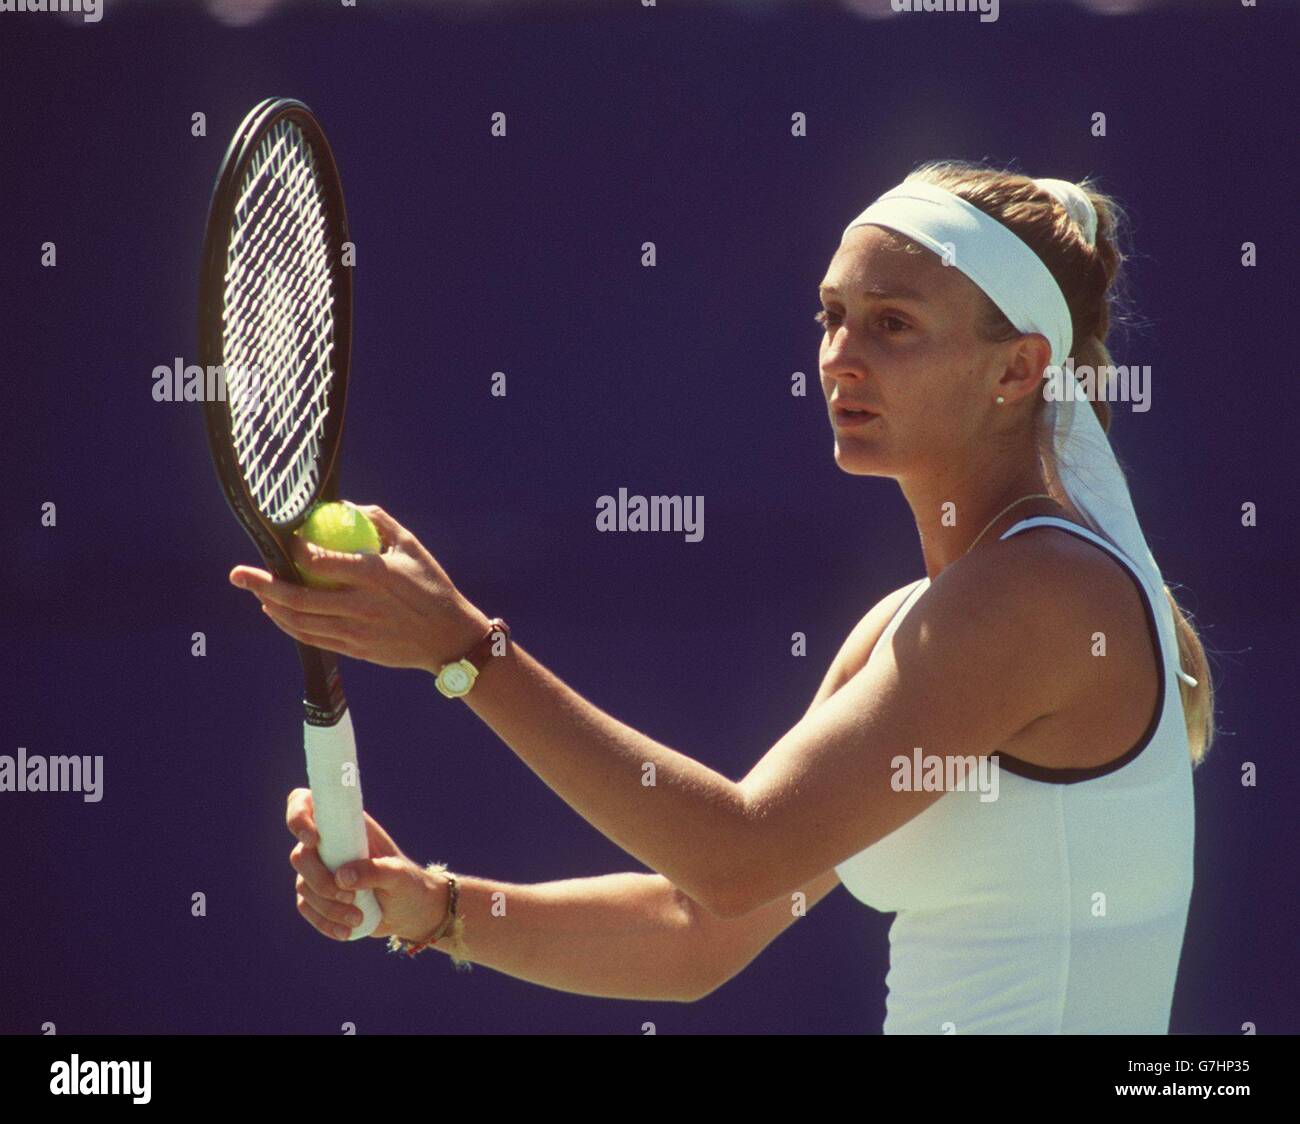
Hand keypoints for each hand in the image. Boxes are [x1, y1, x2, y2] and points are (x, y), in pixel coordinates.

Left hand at [229, 504, 490, 672]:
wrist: (449, 638)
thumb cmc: (432, 585)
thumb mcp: (412, 546)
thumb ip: (378, 522)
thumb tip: (346, 508)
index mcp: (374, 575)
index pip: (320, 562)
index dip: (296, 551)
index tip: (288, 541)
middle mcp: (360, 605)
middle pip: (297, 596)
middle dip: (261, 583)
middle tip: (238, 574)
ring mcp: (355, 631)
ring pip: (298, 621)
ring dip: (271, 606)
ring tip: (255, 592)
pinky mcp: (354, 650)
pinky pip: (311, 638)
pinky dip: (289, 626)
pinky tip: (278, 614)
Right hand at [286, 787, 447, 942]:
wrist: (410, 912)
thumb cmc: (408, 883)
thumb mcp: (399, 875)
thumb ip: (375, 871)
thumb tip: (342, 877)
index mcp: (346, 823)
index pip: (306, 804)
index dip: (299, 816)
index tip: (313, 839)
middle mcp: (328, 843)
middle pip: (300, 855)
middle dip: (320, 880)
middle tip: (349, 895)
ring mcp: (320, 870)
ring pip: (303, 885)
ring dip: (328, 906)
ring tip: (357, 918)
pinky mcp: (318, 896)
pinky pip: (307, 907)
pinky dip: (323, 922)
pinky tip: (345, 932)